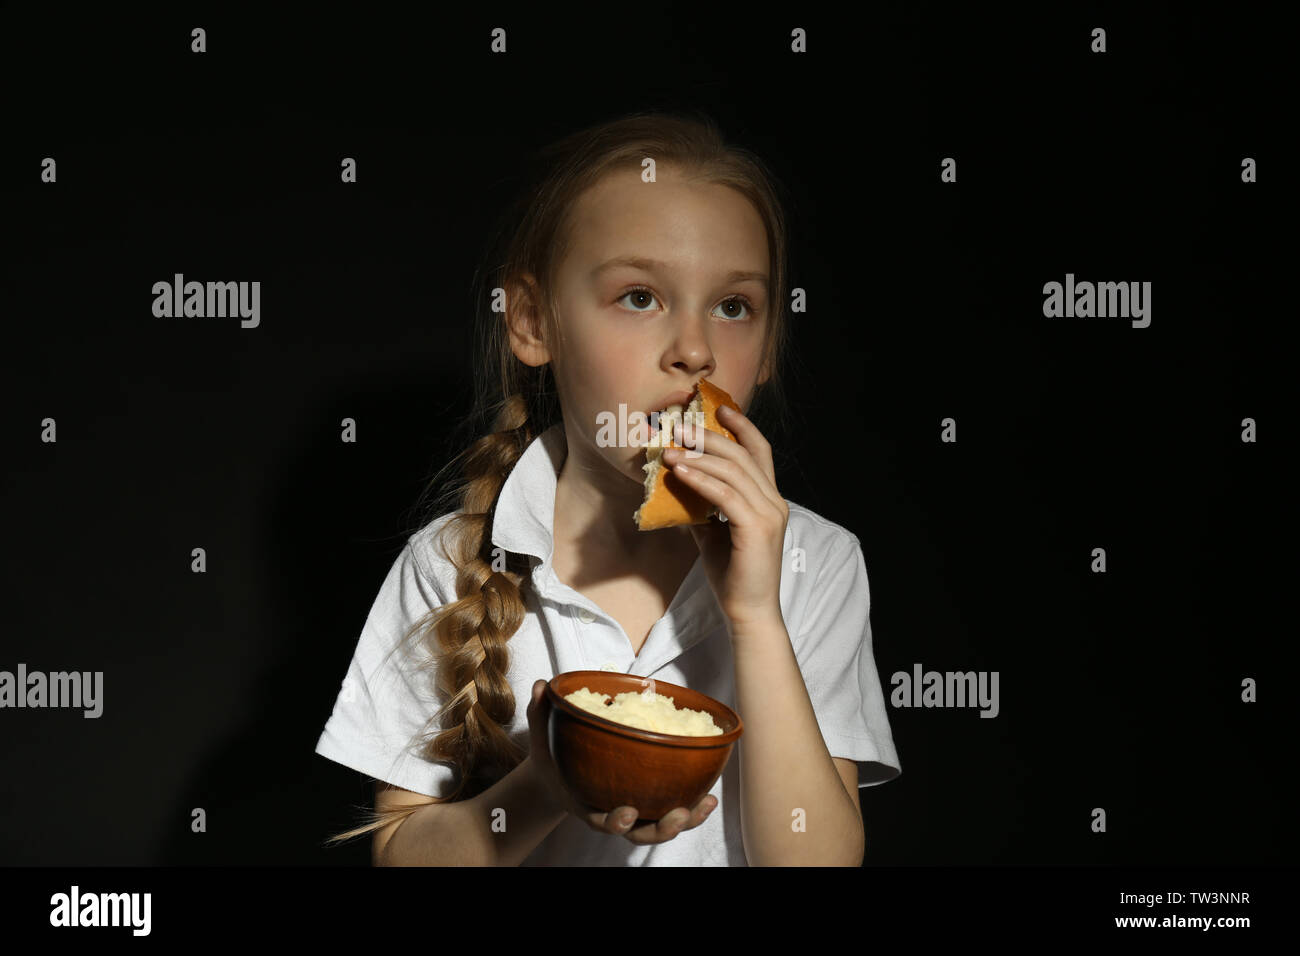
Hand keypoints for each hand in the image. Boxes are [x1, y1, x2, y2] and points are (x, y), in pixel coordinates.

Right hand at [525, 680, 716, 843]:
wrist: (559, 775)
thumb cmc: (551, 756)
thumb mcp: (541, 737)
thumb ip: (540, 713)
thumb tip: (541, 684)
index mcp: (585, 805)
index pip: (600, 821)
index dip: (615, 821)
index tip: (628, 812)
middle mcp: (611, 815)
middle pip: (639, 833)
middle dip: (661, 829)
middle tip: (678, 814)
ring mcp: (633, 813)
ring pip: (661, 827)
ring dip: (686, 821)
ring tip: (706, 804)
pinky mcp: (649, 804)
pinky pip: (673, 811)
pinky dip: (693, 808)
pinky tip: (710, 796)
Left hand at [661, 405, 788, 631]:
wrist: (748, 612)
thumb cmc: (733, 575)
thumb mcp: (714, 533)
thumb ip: (703, 507)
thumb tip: (678, 484)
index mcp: (770, 500)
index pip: (760, 452)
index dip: (742, 428)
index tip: (719, 410)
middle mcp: (774, 502)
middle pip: (743, 455)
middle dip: (709, 437)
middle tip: (680, 427)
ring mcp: (769, 514)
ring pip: (733, 471)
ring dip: (698, 457)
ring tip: (670, 450)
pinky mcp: (756, 528)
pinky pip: (725, 495)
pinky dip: (700, 480)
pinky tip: (679, 473)